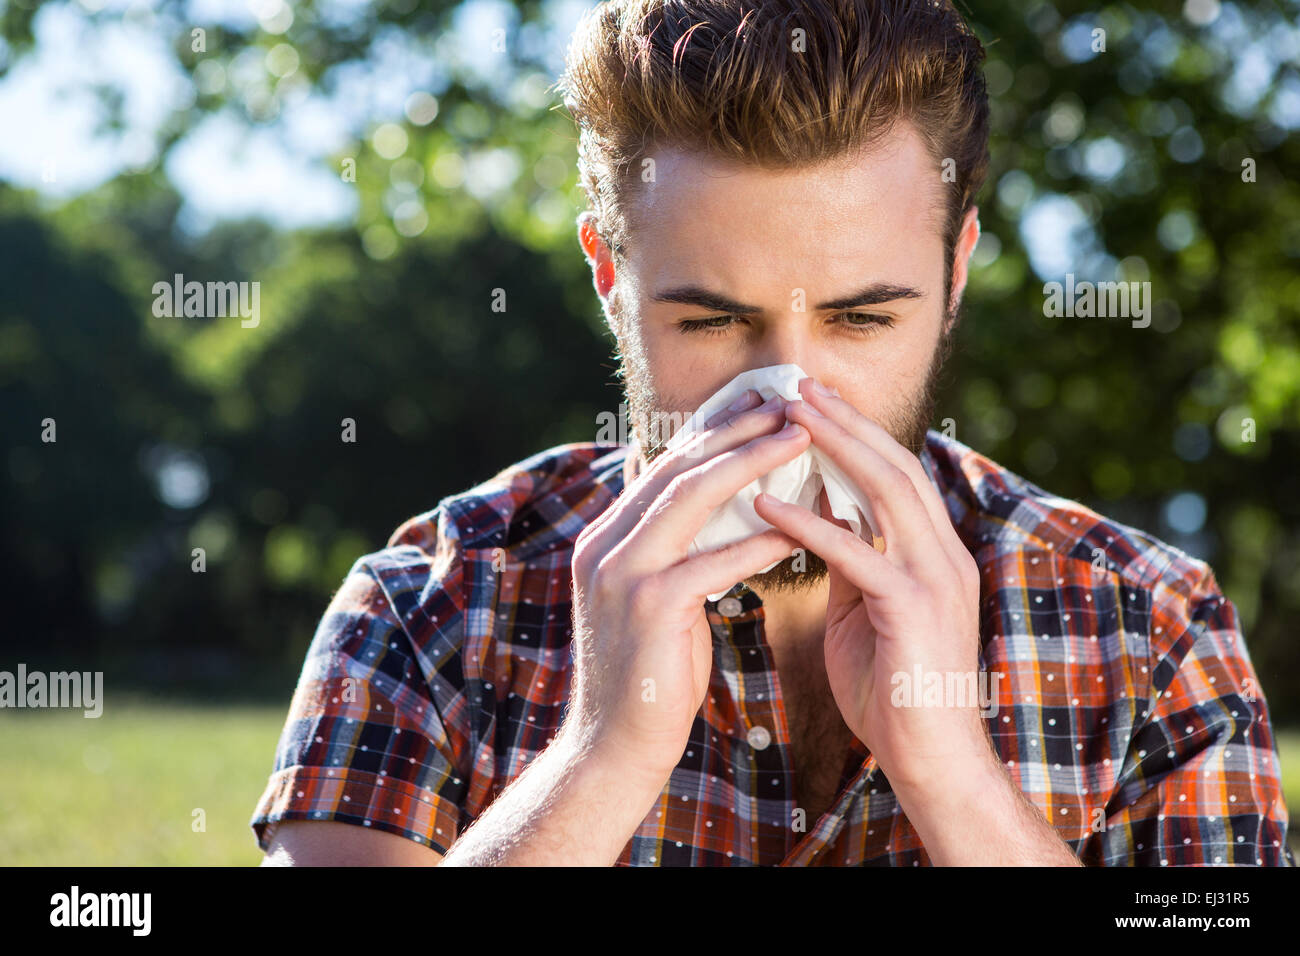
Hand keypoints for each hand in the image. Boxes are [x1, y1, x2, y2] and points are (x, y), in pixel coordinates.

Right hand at [564, 389, 809, 784]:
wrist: (613, 748)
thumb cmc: (648, 675)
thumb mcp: (654, 600)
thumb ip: (674, 552)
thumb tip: (721, 510)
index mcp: (605, 538)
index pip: (663, 467)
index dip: (712, 431)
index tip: (758, 404)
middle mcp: (604, 545)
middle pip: (676, 467)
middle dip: (734, 429)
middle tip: (786, 402)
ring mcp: (621, 574)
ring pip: (690, 498)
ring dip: (750, 463)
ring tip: (798, 438)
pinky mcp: (649, 608)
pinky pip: (712, 561)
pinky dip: (756, 540)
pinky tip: (797, 528)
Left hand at [755, 378, 989, 787]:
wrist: (930, 761)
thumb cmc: (892, 689)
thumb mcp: (863, 611)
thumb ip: (849, 561)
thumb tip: (817, 515)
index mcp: (933, 552)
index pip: (895, 473)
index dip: (855, 432)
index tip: (811, 399)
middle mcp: (942, 554)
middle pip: (895, 465)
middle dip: (845, 420)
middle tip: (797, 384)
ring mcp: (934, 578)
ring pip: (886, 492)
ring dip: (834, 448)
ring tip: (786, 417)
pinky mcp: (913, 610)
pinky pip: (856, 554)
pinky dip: (810, 525)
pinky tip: (767, 506)